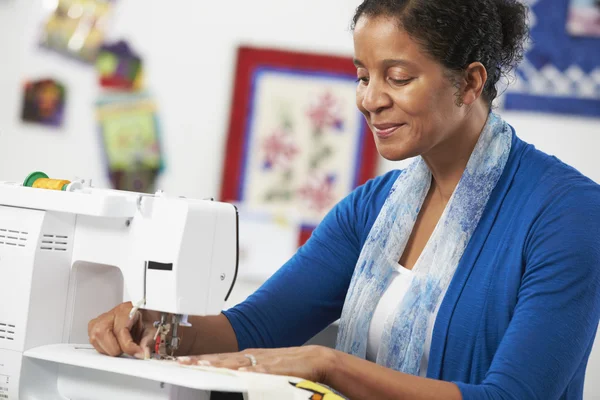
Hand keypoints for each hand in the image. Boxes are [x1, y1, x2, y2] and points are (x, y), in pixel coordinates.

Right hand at [88, 301, 156, 358]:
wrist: (141, 312)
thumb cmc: (145, 318)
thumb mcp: (151, 328)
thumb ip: (147, 341)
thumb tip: (144, 353)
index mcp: (125, 310)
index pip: (120, 331)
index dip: (129, 347)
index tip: (138, 353)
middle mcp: (110, 314)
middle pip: (102, 334)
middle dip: (117, 348)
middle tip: (128, 350)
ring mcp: (99, 320)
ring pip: (95, 339)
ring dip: (109, 349)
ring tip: (122, 347)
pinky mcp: (93, 327)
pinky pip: (93, 342)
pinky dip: (104, 348)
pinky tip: (115, 345)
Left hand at [177, 345, 337, 382]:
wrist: (315, 359)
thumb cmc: (289, 365)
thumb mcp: (262, 368)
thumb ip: (244, 371)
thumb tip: (227, 377)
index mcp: (247, 357)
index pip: (219, 358)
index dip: (200, 360)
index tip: (182, 362)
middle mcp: (253, 357)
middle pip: (223, 359)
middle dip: (202, 361)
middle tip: (184, 362)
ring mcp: (264, 362)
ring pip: (238, 363)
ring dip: (220, 364)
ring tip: (203, 365)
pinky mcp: (279, 368)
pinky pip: (263, 370)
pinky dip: (251, 371)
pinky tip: (240, 373)